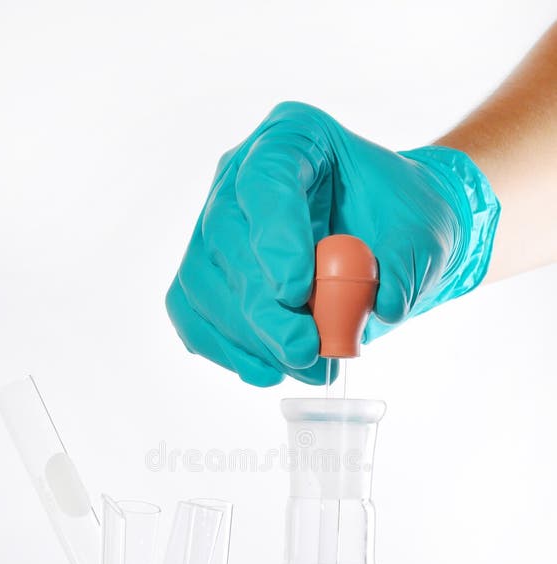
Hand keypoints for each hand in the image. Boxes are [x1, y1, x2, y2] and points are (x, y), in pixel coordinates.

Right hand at [166, 101, 498, 385]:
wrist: (388, 245)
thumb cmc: (401, 225)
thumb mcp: (424, 237)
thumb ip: (406, 267)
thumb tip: (382, 303)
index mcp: (294, 139)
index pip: (265, 178)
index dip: (274, 236)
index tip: (296, 293)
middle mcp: (240, 177)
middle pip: (224, 237)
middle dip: (261, 307)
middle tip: (304, 349)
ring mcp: (215, 227)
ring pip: (203, 284)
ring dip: (250, 338)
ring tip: (308, 366)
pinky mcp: (207, 277)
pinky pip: (193, 315)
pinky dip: (228, 350)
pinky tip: (268, 370)